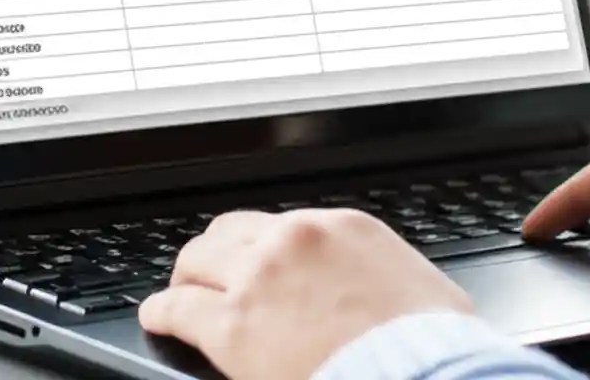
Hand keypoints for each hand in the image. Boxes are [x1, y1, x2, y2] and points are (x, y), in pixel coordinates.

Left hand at [139, 209, 471, 379]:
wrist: (418, 375)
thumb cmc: (431, 347)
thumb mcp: (421, 290)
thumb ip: (385, 277)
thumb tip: (387, 294)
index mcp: (344, 228)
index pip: (283, 225)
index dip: (263, 247)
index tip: (260, 262)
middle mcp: (296, 240)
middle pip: (231, 232)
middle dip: (218, 255)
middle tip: (210, 273)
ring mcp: (259, 278)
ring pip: (197, 261)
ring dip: (189, 279)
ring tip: (180, 294)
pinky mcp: (232, 325)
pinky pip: (177, 309)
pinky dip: (163, 313)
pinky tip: (159, 318)